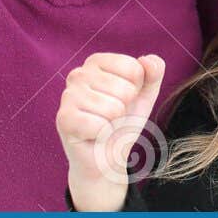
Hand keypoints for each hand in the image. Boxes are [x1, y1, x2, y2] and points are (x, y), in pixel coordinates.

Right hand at [56, 52, 165, 212]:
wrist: (106, 158)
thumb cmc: (123, 122)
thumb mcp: (146, 94)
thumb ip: (154, 72)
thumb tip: (147, 59)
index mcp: (97, 62)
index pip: (134, 68)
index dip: (136, 89)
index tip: (124, 99)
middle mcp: (78, 74)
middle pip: (125, 90)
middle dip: (125, 108)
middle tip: (112, 117)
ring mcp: (67, 96)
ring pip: (114, 108)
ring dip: (113, 123)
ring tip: (102, 125)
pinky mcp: (63, 119)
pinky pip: (100, 125)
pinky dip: (103, 134)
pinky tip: (92, 135)